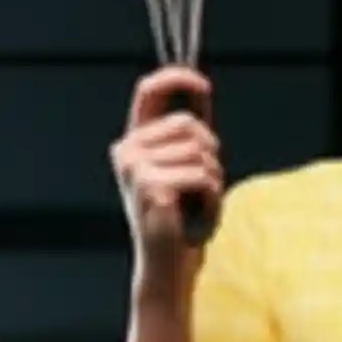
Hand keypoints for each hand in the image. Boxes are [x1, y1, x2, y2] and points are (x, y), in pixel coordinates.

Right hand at [110, 67, 222, 287]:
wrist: (169, 263)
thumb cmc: (182, 217)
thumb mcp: (185, 167)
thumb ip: (189, 133)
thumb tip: (200, 87)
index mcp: (134, 141)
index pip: (149, 91)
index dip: (177, 78)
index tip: (202, 83)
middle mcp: (127, 150)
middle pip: (190, 125)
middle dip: (211, 154)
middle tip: (202, 186)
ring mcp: (136, 169)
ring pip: (202, 153)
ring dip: (214, 181)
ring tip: (198, 205)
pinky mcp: (151, 187)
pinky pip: (204, 178)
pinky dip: (214, 199)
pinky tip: (200, 216)